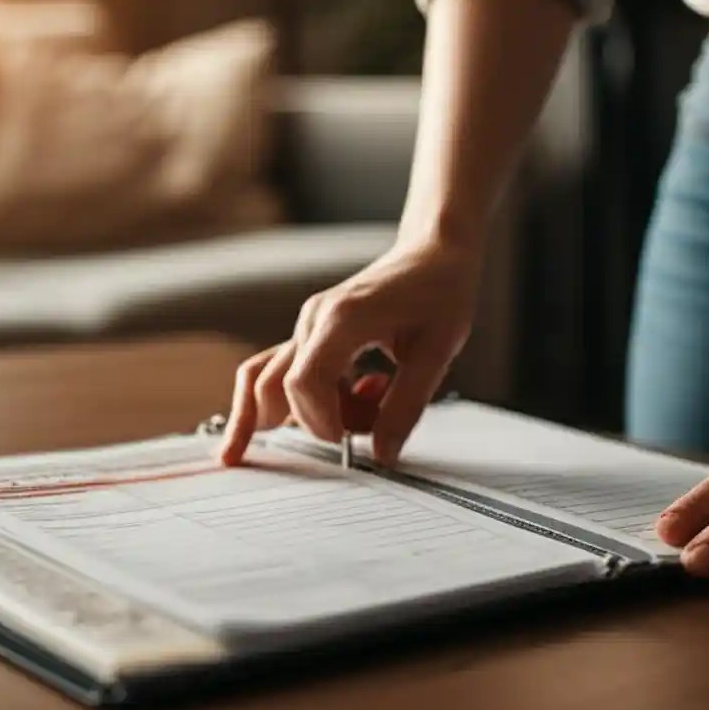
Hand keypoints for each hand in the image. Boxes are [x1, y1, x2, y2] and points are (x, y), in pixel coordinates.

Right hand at [219, 240, 482, 466]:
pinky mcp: (311, 334)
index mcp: (343, 319)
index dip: (319, 422)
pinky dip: (314, 399)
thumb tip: (382, 456)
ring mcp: (307, 325)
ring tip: (359, 413)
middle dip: (311, 422)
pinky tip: (363, 392)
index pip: (302, 382)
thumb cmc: (440, 291)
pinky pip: (289, 375)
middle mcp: (314, 320)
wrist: (434, 253)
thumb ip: (405, 407)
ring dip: (302, 413)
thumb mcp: (436, 354)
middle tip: (364, 427)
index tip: (349, 442)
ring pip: (268, 381)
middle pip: (272, 386)